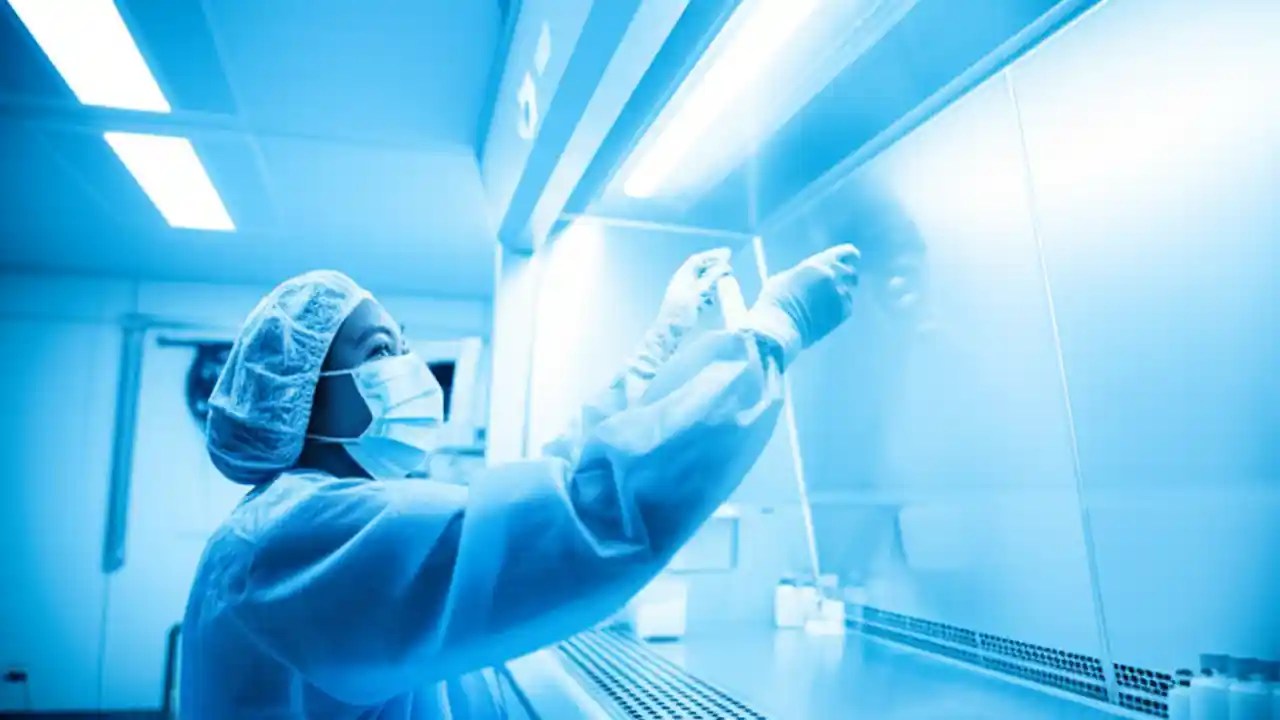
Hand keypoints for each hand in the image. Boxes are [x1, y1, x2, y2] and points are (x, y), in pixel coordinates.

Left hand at [655, 248, 733, 336]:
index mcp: (682, 276)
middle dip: (714, 265)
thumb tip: (724, 267)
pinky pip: (700, 290)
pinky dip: (710, 288)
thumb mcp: (697, 295)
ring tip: (725, 276)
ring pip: (700, 279)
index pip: (698, 260)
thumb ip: (710, 279)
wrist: (668, 333)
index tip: (727, 253)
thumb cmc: (680, 313)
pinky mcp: (687, 302)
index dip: (713, 255)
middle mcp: (682, 281)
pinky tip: (716, 293)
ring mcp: (684, 292)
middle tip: (729, 264)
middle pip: (699, 268)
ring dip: (713, 276)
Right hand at [746, 244, 859, 366]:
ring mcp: (837, 294)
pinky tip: (825, 315)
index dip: (850, 253)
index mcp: (816, 264)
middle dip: (850, 276)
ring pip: (848, 291)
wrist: (779, 326)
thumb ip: (801, 273)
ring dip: (841, 295)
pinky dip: (840, 309)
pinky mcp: (841, 312)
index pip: (841, 253)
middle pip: (850, 272)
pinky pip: (847, 306)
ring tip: (824, 305)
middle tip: (850, 281)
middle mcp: (830, 276)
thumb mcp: (784, 278)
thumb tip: (808, 275)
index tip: (855, 256)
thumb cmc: (775, 302)